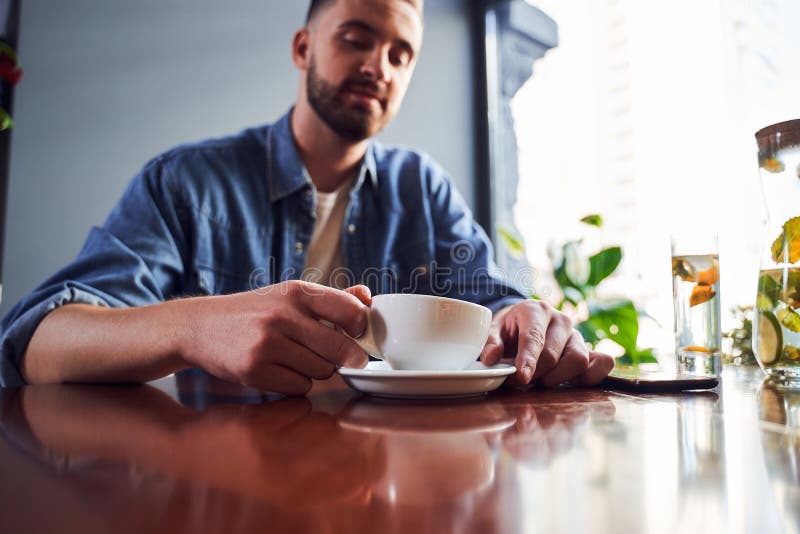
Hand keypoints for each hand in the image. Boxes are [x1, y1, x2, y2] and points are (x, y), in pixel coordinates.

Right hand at [180, 281, 371, 394]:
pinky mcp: (255, 371)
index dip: (361, 327)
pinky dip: (297, 383)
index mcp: (297, 292)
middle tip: (341, 357)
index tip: (356, 333)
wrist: (201, 326)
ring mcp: (268, 345)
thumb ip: (333, 298)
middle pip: (341, 350)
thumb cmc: (254, 311)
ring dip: (318, 370)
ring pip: (322, 372)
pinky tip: (282, 370)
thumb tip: (368, 298)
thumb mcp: (289, 295)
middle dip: (345, 358)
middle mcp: (283, 316)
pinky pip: (300, 387)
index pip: (351, 311)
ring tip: (299, 358)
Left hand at [478, 300, 613, 386]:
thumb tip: (490, 358)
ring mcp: (577, 335)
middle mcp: (561, 319)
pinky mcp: (590, 349)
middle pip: (552, 355)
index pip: (534, 337)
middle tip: (518, 381)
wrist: (526, 322)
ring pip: (578, 360)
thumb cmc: (509, 328)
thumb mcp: (493, 330)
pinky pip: (602, 362)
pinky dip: (591, 376)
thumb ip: (490, 343)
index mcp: (536, 310)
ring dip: (558, 378)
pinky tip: (570, 382)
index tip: (521, 377)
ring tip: (540, 380)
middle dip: (534, 374)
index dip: (528, 360)